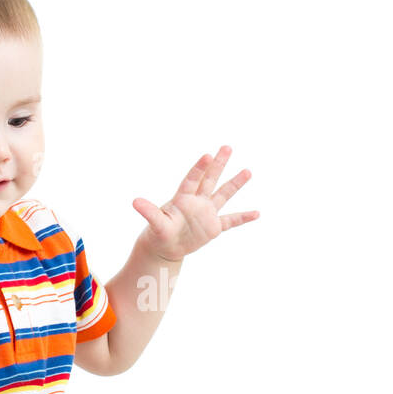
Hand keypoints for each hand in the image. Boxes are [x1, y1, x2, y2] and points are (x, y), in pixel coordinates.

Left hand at [132, 145, 258, 261]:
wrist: (167, 247)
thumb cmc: (158, 233)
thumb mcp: (155, 224)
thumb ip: (149, 212)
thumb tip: (135, 201)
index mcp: (183, 198)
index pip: (192, 179)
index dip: (199, 168)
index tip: (207, 155)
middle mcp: (197, 201)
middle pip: (210, 179)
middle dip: (219, 164)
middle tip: (227, 146)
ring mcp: (207, 213)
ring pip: (223, 195)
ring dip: (235, 184)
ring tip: (248, 171)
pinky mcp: (214, 227)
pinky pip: (231, 221)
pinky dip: (243, 218)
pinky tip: (257, 213)